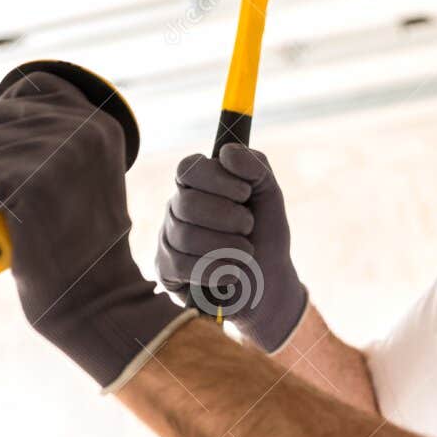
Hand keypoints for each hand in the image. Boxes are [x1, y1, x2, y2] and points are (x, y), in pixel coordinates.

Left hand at [0, 72, 192, 388]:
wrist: (94, 300)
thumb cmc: (79, 249)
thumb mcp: (80, 179)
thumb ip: (52, 144)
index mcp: (101, 127)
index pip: (34, 86)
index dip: (6, 117)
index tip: (2, 154)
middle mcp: (85, 131)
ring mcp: (60, 154)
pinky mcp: (30, 183)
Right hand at [155, 143, 307, 351]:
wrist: (269, 283)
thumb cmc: (265, 234)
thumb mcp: (269, 195)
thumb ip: (255, 166)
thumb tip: (226, 152)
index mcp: (198, 184)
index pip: (189, 168)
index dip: (217, 179)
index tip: (245, 193)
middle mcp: (177, 208)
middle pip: (187, 203)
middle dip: (228, 217)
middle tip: (248, 226)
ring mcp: (168, 239)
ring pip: (186, 236)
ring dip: (227, 245)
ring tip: (246, 251)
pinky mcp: (166, 271)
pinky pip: (183, 265)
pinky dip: (217, 268)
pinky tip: (233, 271)